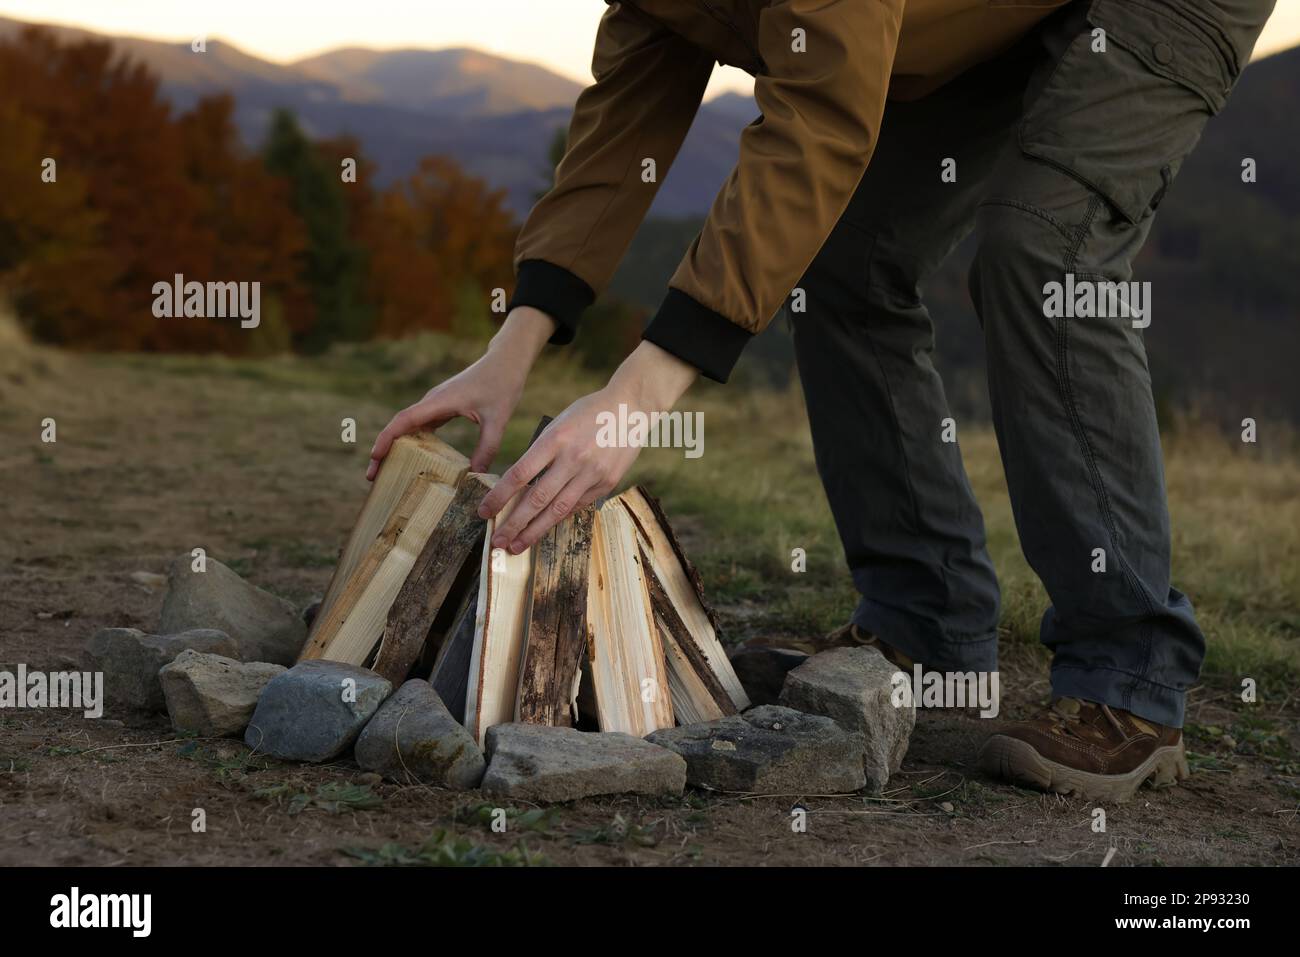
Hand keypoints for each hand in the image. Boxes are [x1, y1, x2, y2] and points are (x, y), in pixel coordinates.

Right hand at [366, 306, 555, 477]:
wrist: (506, 362)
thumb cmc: (501, 385)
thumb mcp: (497, 420)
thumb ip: (487, 447)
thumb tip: (476, 476)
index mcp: (439, 401)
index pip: (404, 420)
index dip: (386, 438)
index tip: (374, 457)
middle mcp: (432, 402)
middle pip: (399, 426)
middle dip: (383, 450)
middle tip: (372, 476)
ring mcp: (436, 404)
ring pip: (408, 427)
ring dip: (396, 447)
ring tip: (387, 473)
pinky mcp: (443, 407)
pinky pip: (422, 427)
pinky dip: (413, 443)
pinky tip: (414, 460)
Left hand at [479, 340, 697, 551]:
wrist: (630, 408)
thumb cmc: (588, 413)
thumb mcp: (558, 424)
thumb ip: (542, 452)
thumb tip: (521, 484)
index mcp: (555, 439)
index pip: (519, 474)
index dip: (499, 496)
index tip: (484, 512)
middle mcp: (573, 458)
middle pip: (537, 499)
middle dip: (514, 524)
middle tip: (497, 541)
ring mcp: (592, 473)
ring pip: (558, 510)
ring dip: (535, 531)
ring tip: (517, 546)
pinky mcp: (607, 482)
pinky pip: (579, 505)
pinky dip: (560, 516)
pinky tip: (546, 526)